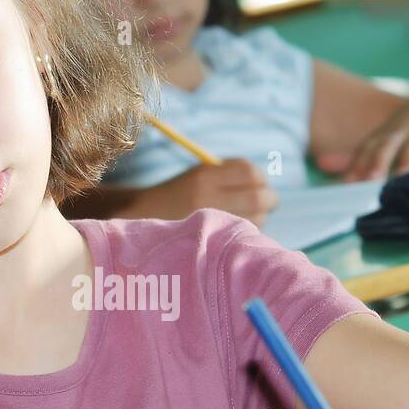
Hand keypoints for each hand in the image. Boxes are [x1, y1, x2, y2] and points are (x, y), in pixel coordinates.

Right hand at [132, 159, 278, 224]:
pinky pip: (241, 233)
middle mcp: (207, 196)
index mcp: (204, 175)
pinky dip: (249, 230)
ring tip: (251, 215)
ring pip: (254, 218)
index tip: (260, 183)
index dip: (260, 178)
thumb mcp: (196, 177)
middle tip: (269, 202)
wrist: (138, 218)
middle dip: (268, 199)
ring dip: (260, 217)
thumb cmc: (175, 196)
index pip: (248, 171)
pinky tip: (240, 229)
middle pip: (257, 197)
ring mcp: (207, 219)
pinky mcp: (208, 238)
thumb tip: (265, 186)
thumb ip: (227, 178)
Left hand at [321, 84, 408, 182]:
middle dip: (378, 163)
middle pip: (385, 148)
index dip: (355, 168)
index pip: (364, 153)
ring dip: (408, 163)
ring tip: (404, 178)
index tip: (348, 186)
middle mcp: (397, 135)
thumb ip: (354, 158)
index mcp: (379, 139)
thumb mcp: (378, 140)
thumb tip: (321, 166)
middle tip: (371, 179)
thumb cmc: (402, 130)